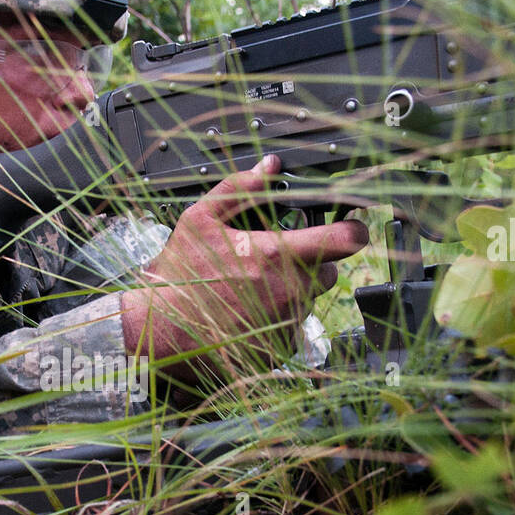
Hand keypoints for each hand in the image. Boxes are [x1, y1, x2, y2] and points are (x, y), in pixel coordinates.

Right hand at [121, 154, 368, 381]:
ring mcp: (285, 322)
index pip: (344, 239)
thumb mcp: (200, 220)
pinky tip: (247, 313)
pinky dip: (276, 319)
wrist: (161, 332)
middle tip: (273, 264)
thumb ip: (239, 189)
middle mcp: (289, 290)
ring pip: (307, 300)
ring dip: (290, 292)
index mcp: (277, 254)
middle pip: (325, 272)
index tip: (351, 226)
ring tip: (250, 291)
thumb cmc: (179, 278)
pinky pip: (291, 328)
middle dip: (308, 264)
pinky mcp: (278, 348)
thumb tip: (269, 166)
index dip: (353, 229)